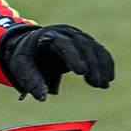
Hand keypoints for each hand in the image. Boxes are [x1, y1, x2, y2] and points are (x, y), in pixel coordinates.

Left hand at [0, 24, 114, 100]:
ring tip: (103, 85)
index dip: (73, 56)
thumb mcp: (21, 67)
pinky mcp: (85, 43)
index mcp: (48, 36)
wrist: (31, 46)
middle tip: (97, 83)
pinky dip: (106, 64)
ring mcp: (77, 36)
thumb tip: (42, 97)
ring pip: (94, 48)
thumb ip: (31, 81)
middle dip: (92, 64)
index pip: (63, 43)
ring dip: (101, 66)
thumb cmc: (26, 57)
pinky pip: (99, 51)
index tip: (81, 72)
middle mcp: (66, 33)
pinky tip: (109, 79)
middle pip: (82, 45)